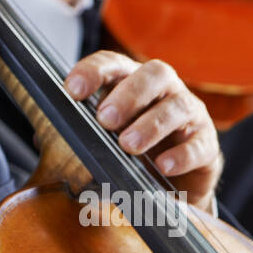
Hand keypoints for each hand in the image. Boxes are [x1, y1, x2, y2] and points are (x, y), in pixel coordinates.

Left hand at [65, 52, 222, 212]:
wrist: (175, 187)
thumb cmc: (135, 155)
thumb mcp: (104, 142)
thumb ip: (79, 135)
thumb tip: (45, 139)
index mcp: (135, 82)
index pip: (114, 64)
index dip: (93, 72)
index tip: (73, 90)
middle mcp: (166, 91)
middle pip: (154, 75)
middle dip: (129, 94)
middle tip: (105, 119)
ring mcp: (191, 115)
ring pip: (178, 107)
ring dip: (151, 125)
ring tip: (129, 146)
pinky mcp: (208, 144)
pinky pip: (199, 145)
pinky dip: (182, 155)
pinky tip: (164, 166)